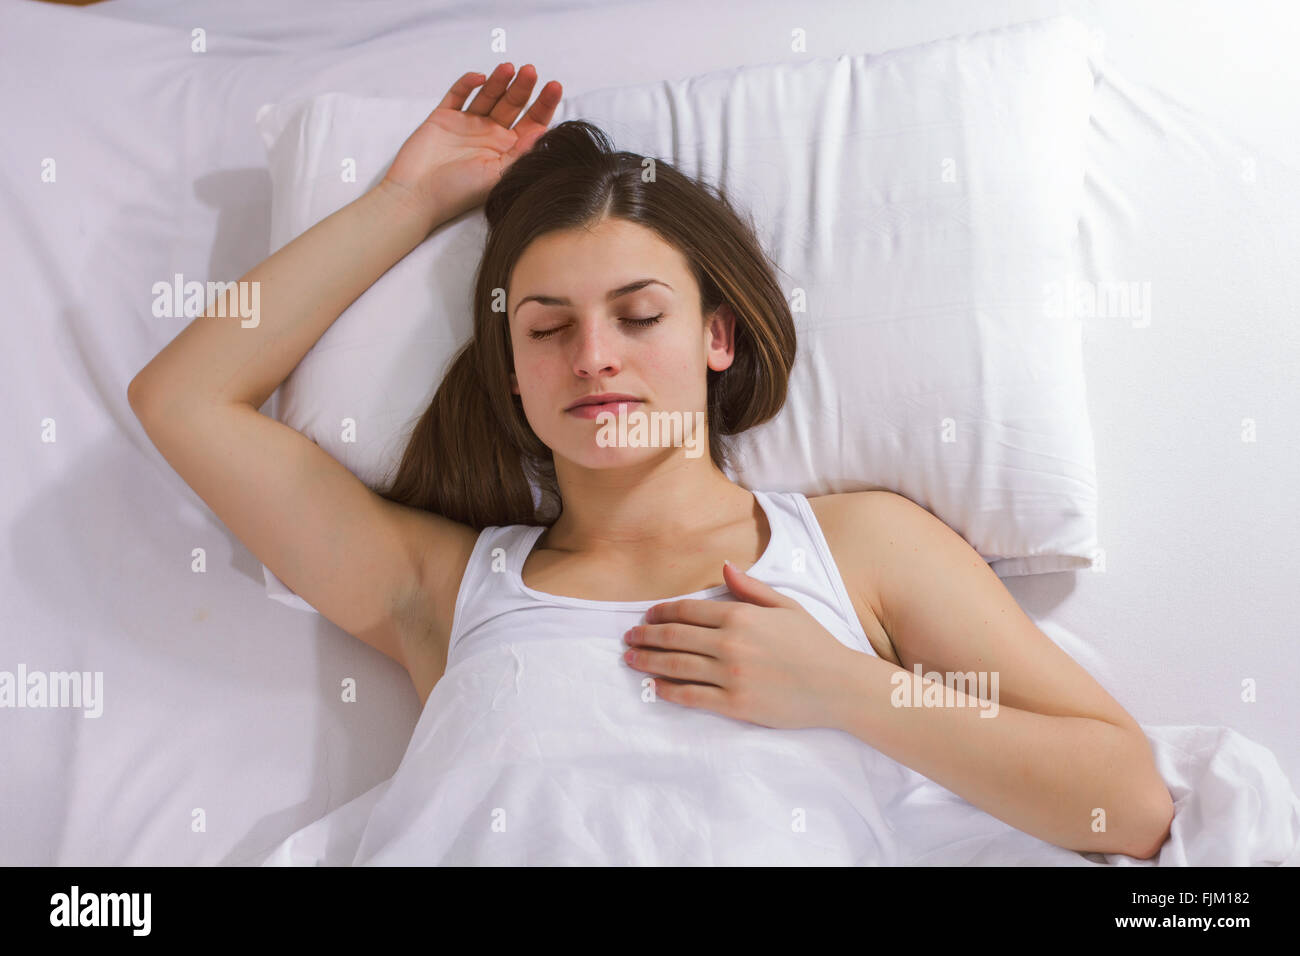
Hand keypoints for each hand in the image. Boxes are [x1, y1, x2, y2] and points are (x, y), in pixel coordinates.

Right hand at [381, 62, 562, 226]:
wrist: (416, 196)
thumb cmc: (458, 193)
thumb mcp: (497, 175)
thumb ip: (520, 154)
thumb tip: (545, 132)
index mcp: (507, 151)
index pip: (532, 123)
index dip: (544, 105)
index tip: (554, 87)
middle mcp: (490, 136)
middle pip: (513, 104)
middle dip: (523, 87)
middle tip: (531, 71)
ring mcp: (467, 125)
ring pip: (488, 95)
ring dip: (499, 81)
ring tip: (509, 68)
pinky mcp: (444, 117)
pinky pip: (458, 94)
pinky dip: (469, 83)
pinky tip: (480, 77)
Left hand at [621, 560, 857, 729]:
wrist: (838, 685)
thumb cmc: (814, 643)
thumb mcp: (785, 605)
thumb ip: (751, 588)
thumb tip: (724, 566)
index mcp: (741, 615)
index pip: (688, 611)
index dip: (662, 613)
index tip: (647, 617)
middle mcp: (730, 643)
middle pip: (674, 637)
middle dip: (646, 637)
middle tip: (627, 638)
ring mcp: (731, 675)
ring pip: (677, 666)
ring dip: (648, 662)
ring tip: (630, 660)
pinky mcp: (735, 704)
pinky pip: (692, 696)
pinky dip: (669, 691)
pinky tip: (654, 688)